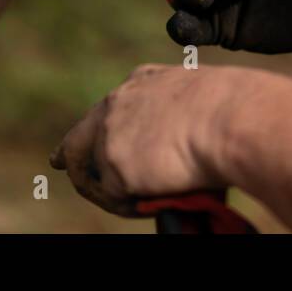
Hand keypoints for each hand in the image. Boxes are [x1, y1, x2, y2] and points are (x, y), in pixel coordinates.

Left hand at [49, 64, 265, 215]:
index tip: (81, 134)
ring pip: (95, 177)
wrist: (232, 118)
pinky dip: (131, 207)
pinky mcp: (113, 166)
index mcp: (143, 82)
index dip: (97, 126)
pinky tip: (155, 200)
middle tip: (57, 164)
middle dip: (68, 155)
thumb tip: (185, 146)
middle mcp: (118, 103)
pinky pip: (115, 200)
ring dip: (113, 195)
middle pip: (81, 136)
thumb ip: (180, 118)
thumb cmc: (234, 111)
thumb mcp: (202, 102)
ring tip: (142, 202)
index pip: (110, 106)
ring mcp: (110, 134)